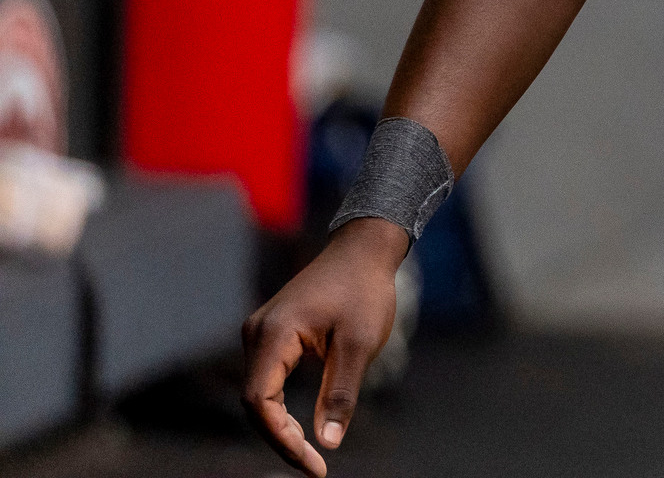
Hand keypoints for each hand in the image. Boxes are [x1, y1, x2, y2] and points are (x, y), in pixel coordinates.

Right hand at [241, 217, 408, 474]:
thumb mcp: (360, 345)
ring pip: (260, 394)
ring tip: (309, 453)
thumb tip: (327, 443)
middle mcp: (256, 333)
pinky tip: (300, 428)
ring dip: (279, 426)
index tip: (314, 465)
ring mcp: (259, 333)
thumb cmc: (364, 290)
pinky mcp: (270, 335)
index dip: (283, 440)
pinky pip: (267, 380)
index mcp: (272, 334)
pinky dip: (280, 408)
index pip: (261, 403)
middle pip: (255, 402)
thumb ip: (341, 394)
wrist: (364, 249)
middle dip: (282, 438)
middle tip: (315, 466)